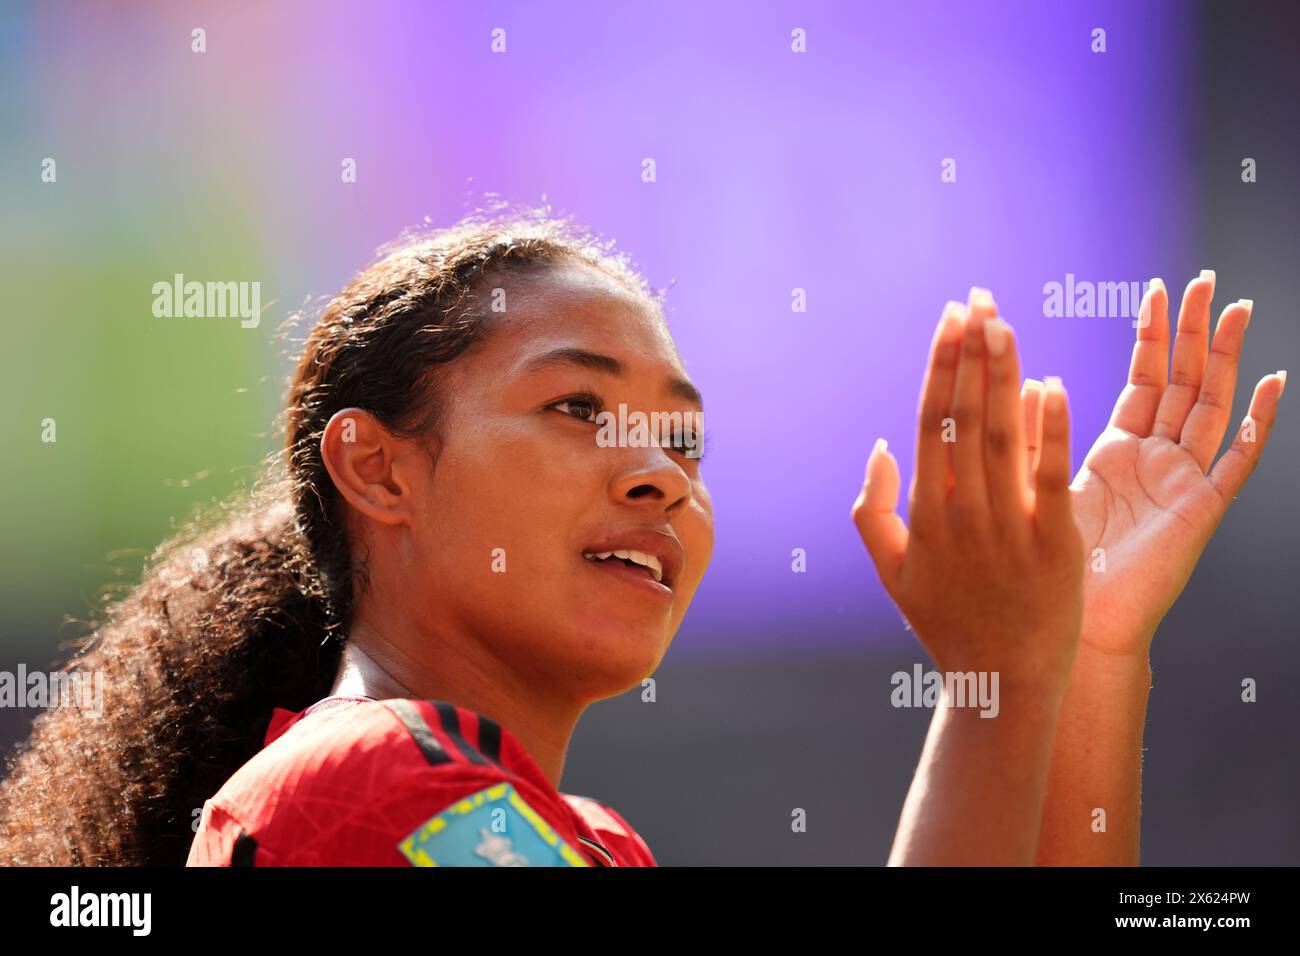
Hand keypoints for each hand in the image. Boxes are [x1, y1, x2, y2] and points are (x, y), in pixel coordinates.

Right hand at [853, 288, 1084, 690]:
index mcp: (925, 512)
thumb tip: (882, 444)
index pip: (930, 421)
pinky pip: (1050, 474)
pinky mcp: (1053, 540)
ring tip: (1004, 322)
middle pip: (964, 415)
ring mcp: (1008, 525)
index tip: (949, 319)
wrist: (1002, 680)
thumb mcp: (891, 571)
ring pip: (1002, 434)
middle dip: (970, 351)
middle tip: (978, 298)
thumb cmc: (946, 623)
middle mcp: (962, 511)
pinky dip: (1049, 428)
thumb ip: (872, 508)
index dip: (940, 365)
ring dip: (1002, 373)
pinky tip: (1050, 385)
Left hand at [1041, 272, 1286, 657]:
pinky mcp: (1202, 509)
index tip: (1156, 290)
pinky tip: (1271, 384)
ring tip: (1236, 308)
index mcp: (1118, 450)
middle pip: (1183, 381)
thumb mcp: (1039, 484)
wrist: (1074, 624)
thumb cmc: (1050, 564)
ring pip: (1211, 406)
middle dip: (1193, 331)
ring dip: (1225, 358)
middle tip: (1203, 282)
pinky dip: (1255, 423)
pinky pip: (1237, 461)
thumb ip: (1035, 434)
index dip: (1152, 336)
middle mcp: (1157, 459)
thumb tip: (1030, 377)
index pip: (1144, 378)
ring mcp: (1184, 481)